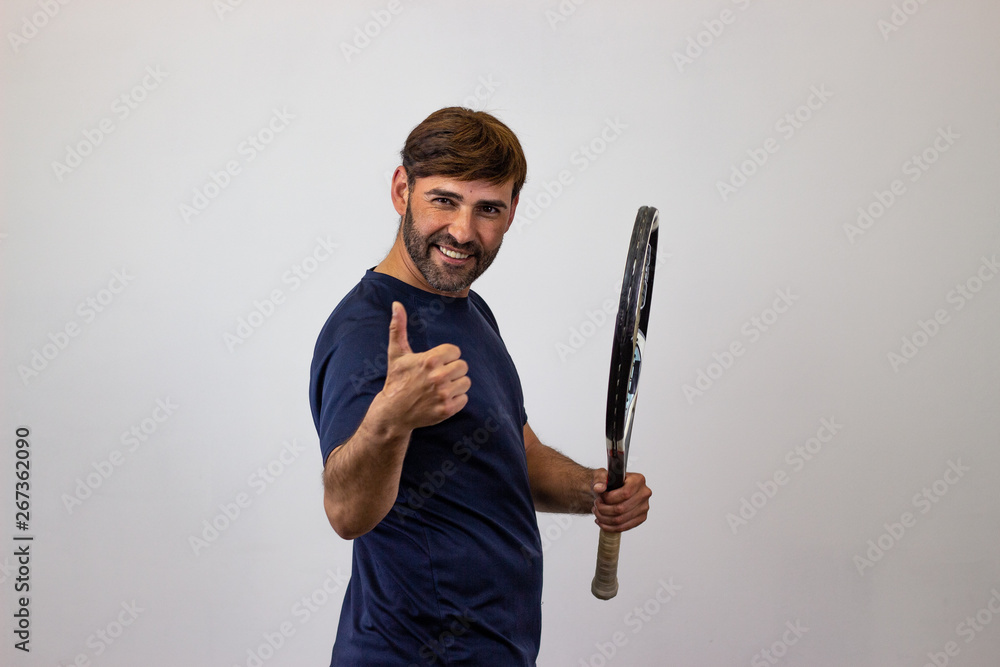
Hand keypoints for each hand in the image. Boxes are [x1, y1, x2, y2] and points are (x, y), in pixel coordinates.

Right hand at [379, 302, 469, 430]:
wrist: (393, 412)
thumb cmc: (396, 380)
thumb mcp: (396, 353)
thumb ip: (398, 327)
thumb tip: (396, 304)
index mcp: (430, 360)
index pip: (455, 351)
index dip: (447, 356)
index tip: (436, 363)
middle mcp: (438, 377)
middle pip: (463, 366)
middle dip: (452, 370)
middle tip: (438, 376)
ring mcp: (443, 394)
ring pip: (466, 382)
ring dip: (456, 384)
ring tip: (441, 387)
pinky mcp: (447, 410)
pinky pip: (464, 398)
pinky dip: (456, 399)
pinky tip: (442, 398)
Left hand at [591, 470, 650, 532]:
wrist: (612, 489)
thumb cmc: (608, 482)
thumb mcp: (601, 475)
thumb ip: (599, 479)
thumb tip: (599, 488)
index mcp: (638, 480)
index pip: (625, 493)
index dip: (609, 498)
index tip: (600, 497)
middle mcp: (644, 493)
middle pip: (622, 508)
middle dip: (604, 509)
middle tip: (596, 505)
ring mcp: (644, 507)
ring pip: (620, 520)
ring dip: (604, 518)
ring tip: (597, 512)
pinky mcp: (641, 518)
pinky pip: (623, 527)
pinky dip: (609, 527)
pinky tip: (601, 521)